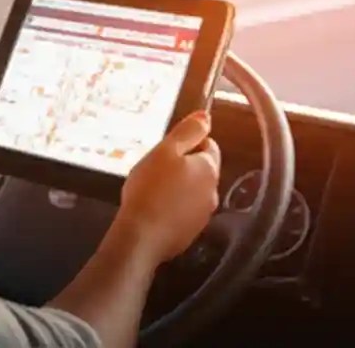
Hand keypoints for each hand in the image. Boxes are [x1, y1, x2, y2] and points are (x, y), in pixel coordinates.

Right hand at [113, 111, 220, 264]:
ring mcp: (203, 215)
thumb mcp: (165, 151)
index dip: (188, 143)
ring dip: (178, 188)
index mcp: (209, 169)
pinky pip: (184, 213)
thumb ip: (187, 132)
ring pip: (193, 192)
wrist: (141, 237)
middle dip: (183, 166)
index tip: (166, 150)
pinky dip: (173, 209)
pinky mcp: (191, 233)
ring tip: (152, 191)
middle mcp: (213, 192)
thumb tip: (206, 116)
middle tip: (156, 169)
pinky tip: (154, 210)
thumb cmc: (150, 189)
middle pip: (202, 170)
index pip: (209, 145)